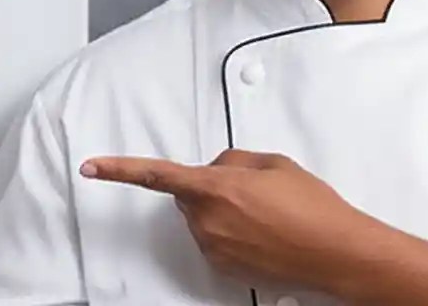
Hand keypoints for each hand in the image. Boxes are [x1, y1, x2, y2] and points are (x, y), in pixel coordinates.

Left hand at [80, 149, 374, 293]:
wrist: (335, 253)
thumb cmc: (312, 208)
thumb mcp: (273, 164)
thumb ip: (234, 160)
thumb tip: (217, 166)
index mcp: (216, 187)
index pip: (155, 174)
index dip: (119, 170)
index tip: (92, 167)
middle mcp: (208, 220)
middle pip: (187, 195)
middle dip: (208, 186)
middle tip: (251, 188)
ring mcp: (215, 247)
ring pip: (202, 218)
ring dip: (221, 211)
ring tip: (265, 214)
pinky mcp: (225, 268)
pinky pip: (216, 241)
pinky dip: (231, 234)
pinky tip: (263, 233)